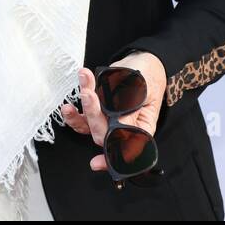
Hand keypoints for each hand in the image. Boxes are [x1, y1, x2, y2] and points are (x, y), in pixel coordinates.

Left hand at [60, 52, 165, 174]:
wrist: (141, 63)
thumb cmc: (148, 77)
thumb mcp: (145, 90)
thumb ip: (132, 107)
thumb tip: (118, 127)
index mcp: (140, 129)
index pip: (124, 148)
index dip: (110, 158)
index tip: (97, 162)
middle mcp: (121, 129)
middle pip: (102, 134)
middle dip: (93, 114)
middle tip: (89, 94)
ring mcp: (106, 120)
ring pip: (88, 125)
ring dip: (80, 110)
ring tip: (83, 89)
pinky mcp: (96, 110)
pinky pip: (81, 114)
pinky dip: (77, 103)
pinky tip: (80, 87)